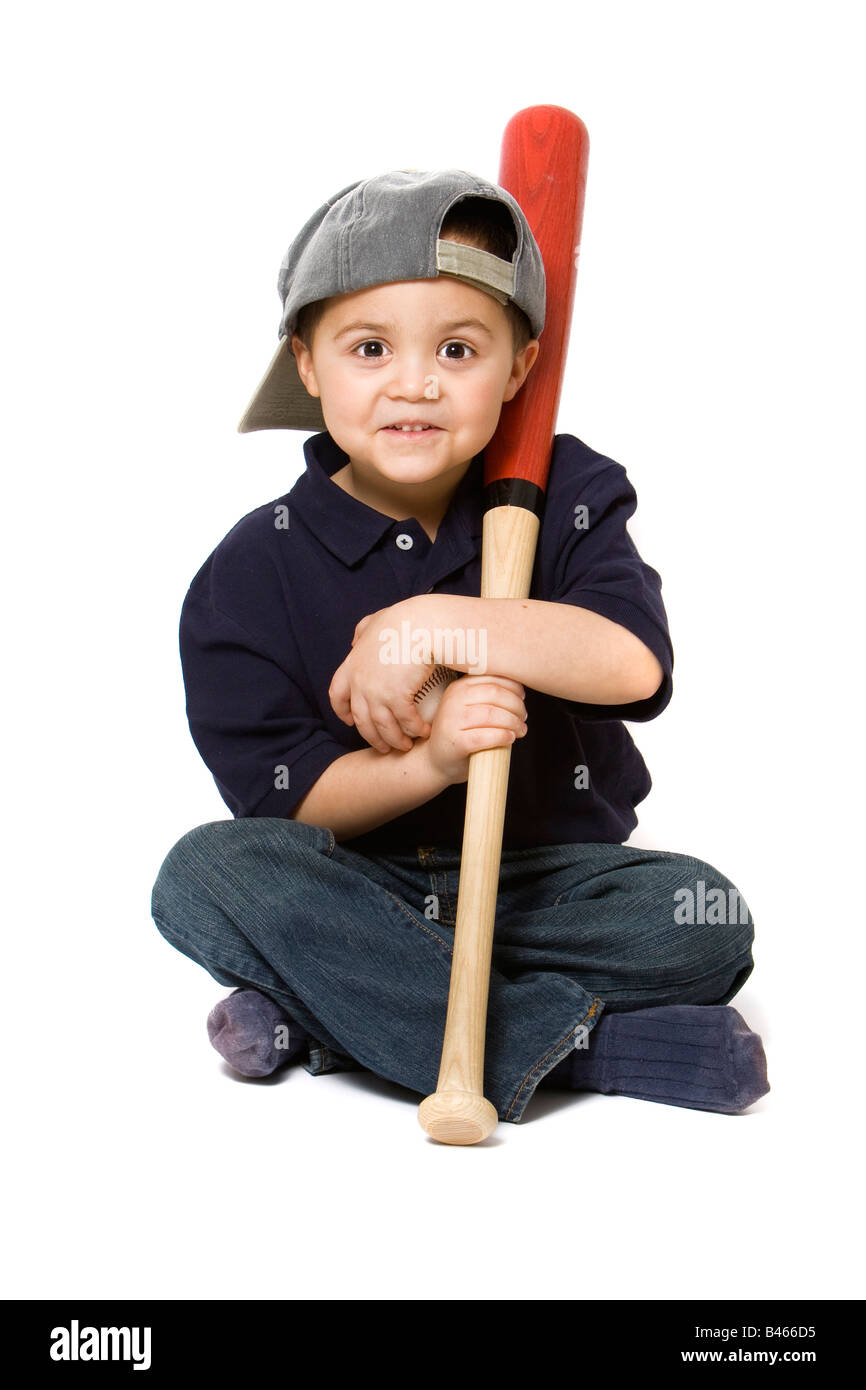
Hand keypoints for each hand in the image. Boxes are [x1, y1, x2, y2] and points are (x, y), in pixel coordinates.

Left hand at [329, 606, 435, 753]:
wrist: (419, 624)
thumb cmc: (402, 620)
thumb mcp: (375, 621)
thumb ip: (362, 631)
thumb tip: (354, 642)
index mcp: (351, 666)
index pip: (336, 695)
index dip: (342, 712)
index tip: (351, 722)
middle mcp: (359, 683)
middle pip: (361, 720)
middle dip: (372, 737)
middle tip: (385, 746)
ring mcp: (376, 692)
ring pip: (382, 728)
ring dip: (395, 740)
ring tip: (406, 745)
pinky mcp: (397, 697)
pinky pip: (405, 722)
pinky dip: (415, 729)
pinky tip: (425, 732)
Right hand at [418, 675, 526, 783]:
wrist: (436, 761)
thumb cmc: (461, 733)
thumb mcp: (470, 707)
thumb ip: (488, 695)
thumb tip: (520, 688)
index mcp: (459, 687)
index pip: (492, 678)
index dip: (513, 687)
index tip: (522, 697)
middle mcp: (453, 700)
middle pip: (495, 694)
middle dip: (516, 705)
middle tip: (523, 717)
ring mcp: (452, 721)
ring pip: (491, 714)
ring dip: (513, 722)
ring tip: (520, 730)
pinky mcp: (455, 742)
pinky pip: (484, 736)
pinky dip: (502, 736)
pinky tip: (510, 738)